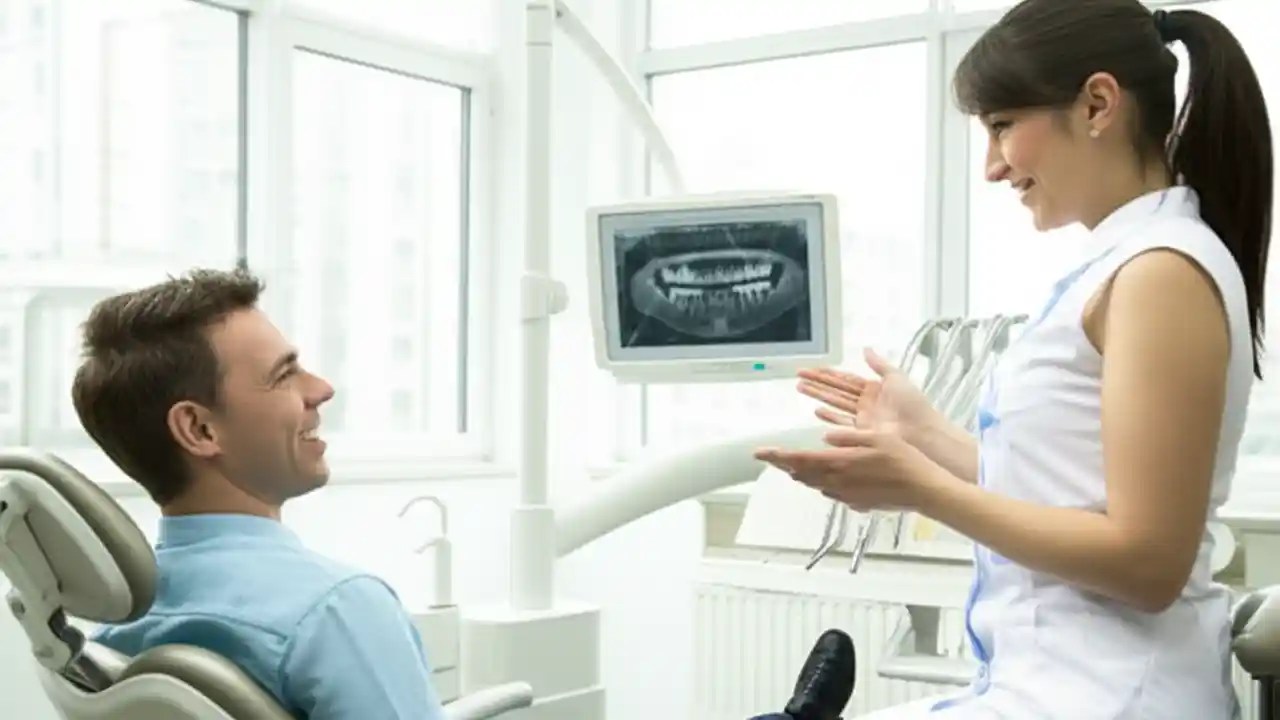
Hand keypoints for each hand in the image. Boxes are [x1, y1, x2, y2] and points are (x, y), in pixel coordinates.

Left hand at [754, 427, 940, 511]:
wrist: (923, 489)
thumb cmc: (903, 459)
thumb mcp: (876, 437)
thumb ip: (848, 436)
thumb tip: (826, 437)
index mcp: (839, 463)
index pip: (799, 459)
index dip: (777, 456)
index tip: (759, 453)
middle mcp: (837, 482)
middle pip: (802, 475)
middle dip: (786, 465)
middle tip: (774, 457)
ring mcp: (846, 495)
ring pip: (815, 485)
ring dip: (803, 475)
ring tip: (793, 467)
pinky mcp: (856, 503)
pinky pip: (832, 492)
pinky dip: (823, 483)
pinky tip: (827, 478)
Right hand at [797, 347, 940, 444]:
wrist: (921, 430)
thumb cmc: (911, 403)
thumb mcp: (896, 377)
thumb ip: (879, 364)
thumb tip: (865, 349)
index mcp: (873, 388)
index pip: (844, 378)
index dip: (828, 373)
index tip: (811, 368)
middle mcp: (865, 402)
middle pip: (835, 390)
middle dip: (817, 383)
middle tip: (798, 377)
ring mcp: (862, 418)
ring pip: (834, 403)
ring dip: (818, 395)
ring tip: (800, 388)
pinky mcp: (861, 432)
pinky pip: (841, 422)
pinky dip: (829, 416)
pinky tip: (817, 411)